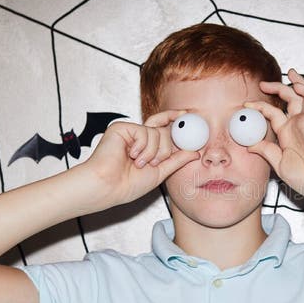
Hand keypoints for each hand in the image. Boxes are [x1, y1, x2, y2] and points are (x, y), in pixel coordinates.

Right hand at [83, 111, 199, 207]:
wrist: (109, 187)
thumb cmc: (128, 185)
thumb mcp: (161, 172)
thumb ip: (177, 160)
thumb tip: (195, 152)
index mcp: (148, 147)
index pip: (166, 129)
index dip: (177, 121)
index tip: (189, 115)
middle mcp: (140, 137)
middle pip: (166, 132)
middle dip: (165, 150)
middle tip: (155, 162)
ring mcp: (131, 132)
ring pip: (158, 133)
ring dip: (153, 153)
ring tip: (140, 164)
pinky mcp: (122, 128)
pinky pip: (145, 132)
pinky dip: (143, 148)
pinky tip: (131, 156)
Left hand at [243, 68, 303, 200]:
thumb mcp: (279, 164)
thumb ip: (266, 151)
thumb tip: (249, 144)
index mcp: (286, 136)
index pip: (272, 116)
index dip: (259, 109)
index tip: (246, 105)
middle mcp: (296, 126)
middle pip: (286, 101)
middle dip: (275, 90)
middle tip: (261, 85)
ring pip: (300, 96)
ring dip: (292, 84)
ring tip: (286, 74)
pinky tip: (298, 84)